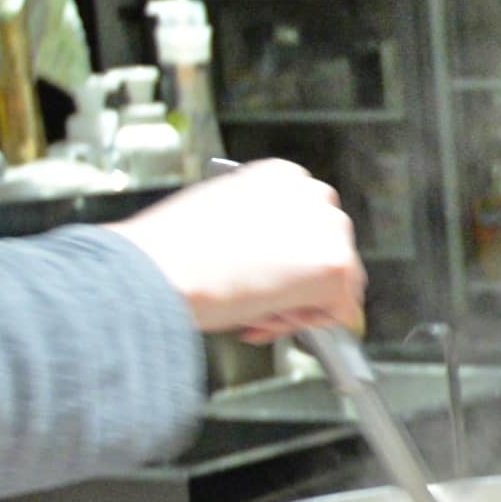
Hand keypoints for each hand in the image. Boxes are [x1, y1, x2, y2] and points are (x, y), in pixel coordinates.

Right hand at [113, 161, 365, 339]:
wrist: (160, 268)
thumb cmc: (173, 250)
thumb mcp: (221, 221)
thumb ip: (259, 233)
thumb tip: (275, 261)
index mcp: (283, 176)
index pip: (307, 225)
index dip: (286, 260)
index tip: (263, 276)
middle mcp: (312, 194)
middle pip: (328, 250)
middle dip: (296, 284)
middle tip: (260, 304)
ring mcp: (328, 228)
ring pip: (337, 281)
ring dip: (300, 304)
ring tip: (255, 311)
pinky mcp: (334, 266)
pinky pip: (340, 311)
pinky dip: (307, 325)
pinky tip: (266, 318)